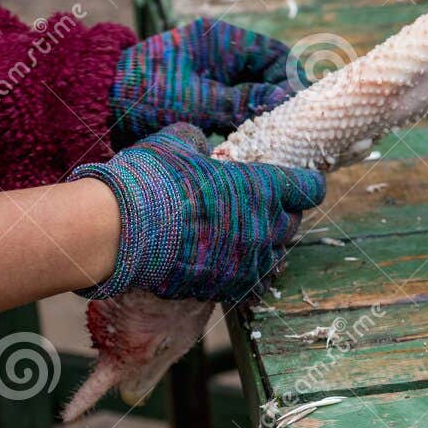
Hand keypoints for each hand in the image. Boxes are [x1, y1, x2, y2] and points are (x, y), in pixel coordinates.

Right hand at [67, 123, 325, 301]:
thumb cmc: (148, 181)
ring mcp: (248, 261)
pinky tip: (235, 266)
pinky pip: (253, 283)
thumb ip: (196, 141)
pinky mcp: (228, 286)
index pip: (308, 188)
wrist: (119, 232)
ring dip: (267, 246)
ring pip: (276, 255)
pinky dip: (248, 274)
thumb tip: (199, 142)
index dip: (307, 184)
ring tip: (248, 238)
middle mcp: (263, 226)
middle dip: (283, 214)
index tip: (304, 182)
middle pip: (292, 223)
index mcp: (261, 187)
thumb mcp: (174, 144)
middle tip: (265, 207)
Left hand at [108, 18, 294, 147]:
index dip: (292, 80)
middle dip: (281, 102)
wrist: (93, 107)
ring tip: (276, 141)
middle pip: (268, 76)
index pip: (275, 55)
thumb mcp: (196, 101)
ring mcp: (211, 75)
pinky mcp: (203, 97)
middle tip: (293, 131)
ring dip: (265, 116)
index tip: (299, 110)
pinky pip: (237, 109)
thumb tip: (286, 103)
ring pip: (254, 95)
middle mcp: (220, 54)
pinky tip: (252, 144)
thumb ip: (243, 102)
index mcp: (221, 40)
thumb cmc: (141, 95)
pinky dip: (247, 125)